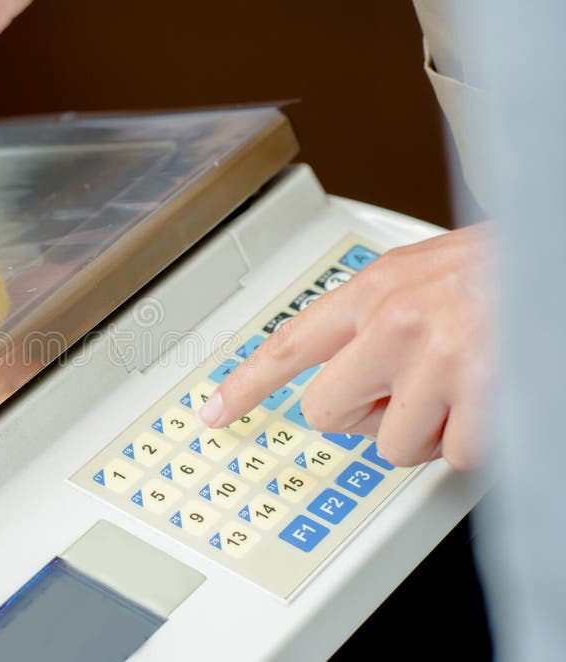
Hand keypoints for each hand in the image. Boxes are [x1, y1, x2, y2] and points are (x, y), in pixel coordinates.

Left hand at [198, 224, 493, 469]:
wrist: (564, 248)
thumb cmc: (510, 266)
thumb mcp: (430, 272)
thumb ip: (380, 317)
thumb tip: (347, 370)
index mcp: (378, 286)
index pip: (289, 343)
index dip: (246, 383)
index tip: (216, 411)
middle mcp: (398, 320)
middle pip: (327, 412)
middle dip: (363, 415)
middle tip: (404, 393)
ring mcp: (440, 359)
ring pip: (390, 445)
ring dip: (426, 432)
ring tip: (463, 388)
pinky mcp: (485, 396)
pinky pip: (453, 457)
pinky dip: (475, 442)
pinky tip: (493, 400)